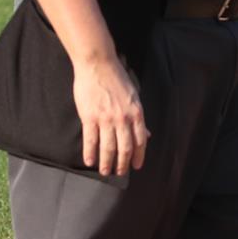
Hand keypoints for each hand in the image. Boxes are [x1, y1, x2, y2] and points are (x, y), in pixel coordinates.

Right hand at [73, 54, 148, 176]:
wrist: (98, 65)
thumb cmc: (117, 79)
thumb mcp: (134, 97)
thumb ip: (139, 118)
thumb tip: (147, 134)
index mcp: (136, 112)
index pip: (140, 140)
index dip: (139, 155)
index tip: (136, 166)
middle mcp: (123, 118)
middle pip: (125, 147)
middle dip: (123, 163)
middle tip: (120, 173)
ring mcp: (106, 119)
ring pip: (108, 147)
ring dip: (107, 162)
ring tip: (105, 171)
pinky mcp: (89, 117)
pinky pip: (91, 140)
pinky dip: (90, 153)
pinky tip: (90, 161)